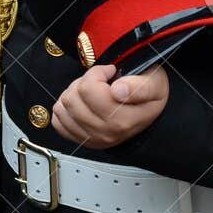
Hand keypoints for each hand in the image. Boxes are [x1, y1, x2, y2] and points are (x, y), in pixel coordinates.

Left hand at [49, 63, 169, 148]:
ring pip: (62, 106)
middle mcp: (106, 133)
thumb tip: (118, 90)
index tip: (110, 72)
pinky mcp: (80, 140)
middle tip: (99, 81)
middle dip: (83, 81)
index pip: (89, 89)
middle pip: (72, 97)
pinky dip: (64, 108)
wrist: (149, 114)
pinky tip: (81, 103)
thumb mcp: (154, 84)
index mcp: (123, 120)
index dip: (97, 73)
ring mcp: (91, 138)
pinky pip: (57, 121)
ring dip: (73, 93)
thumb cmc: (150, 95)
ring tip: (91, 91)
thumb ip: (139, 87)